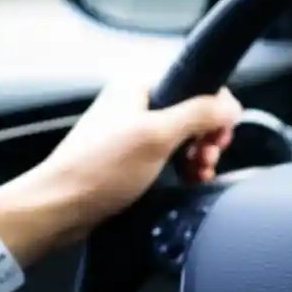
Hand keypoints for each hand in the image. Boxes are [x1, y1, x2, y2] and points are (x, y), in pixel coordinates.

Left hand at [0, 81, 241, 265]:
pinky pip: (170, 155)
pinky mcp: (131, 157)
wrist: (59, 208)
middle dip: (209, 136)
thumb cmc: (100, 170)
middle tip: (208, 156)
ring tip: (200, 171)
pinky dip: (185, 166)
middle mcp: (136, 104)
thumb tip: (231, 106)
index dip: (216, 108)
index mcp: (138, 87)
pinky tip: (190, 179)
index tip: (220, 134)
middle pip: (193, 111)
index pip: (196, 83)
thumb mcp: (157, 136)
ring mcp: (133, 131)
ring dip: (200, 154)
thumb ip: (199, 114)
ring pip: (184, 136)